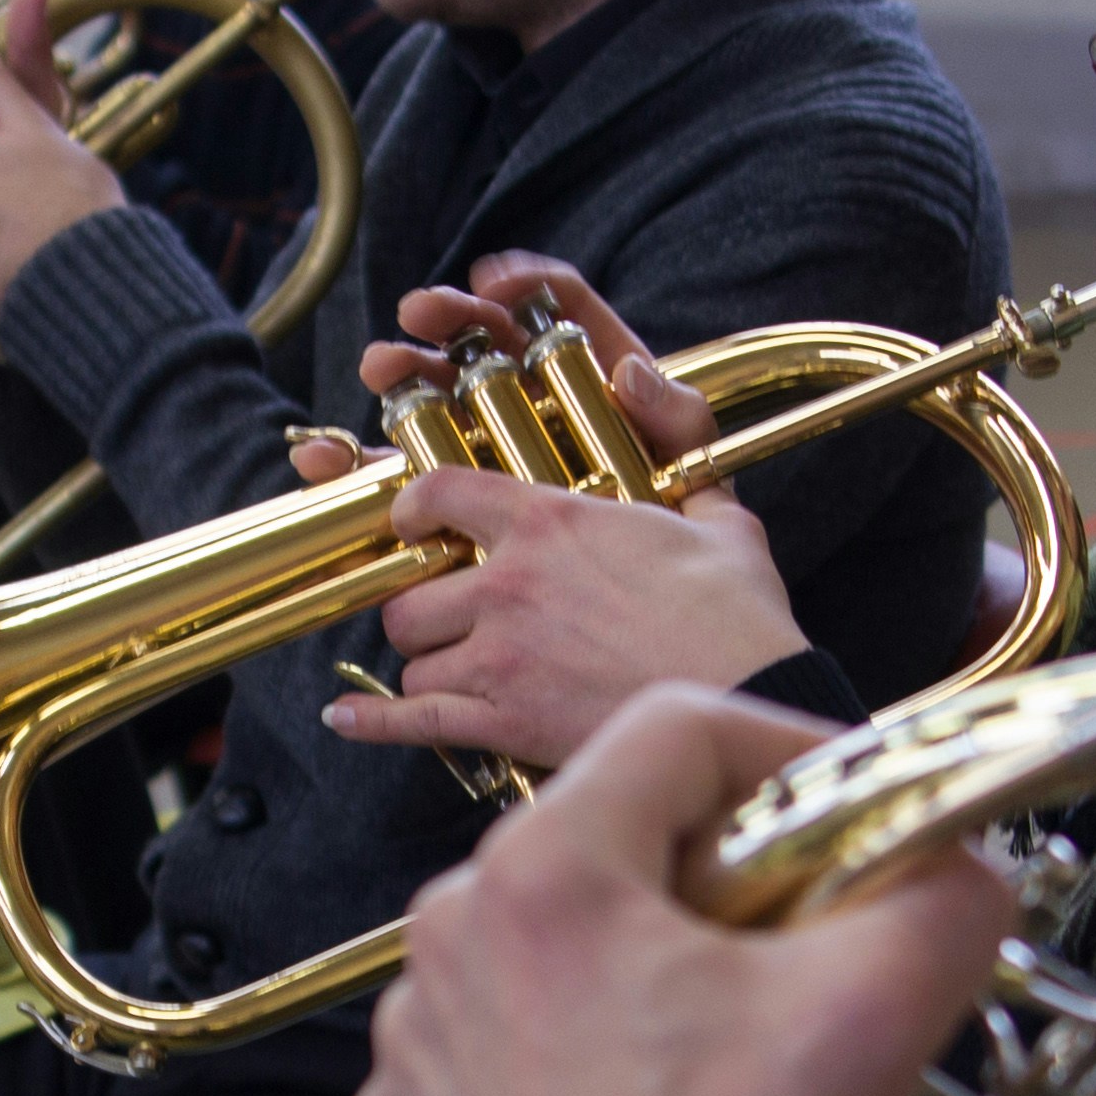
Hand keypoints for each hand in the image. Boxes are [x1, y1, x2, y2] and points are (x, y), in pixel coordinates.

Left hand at [312, 256, 800, 766]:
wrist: (748, 703)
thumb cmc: (738, 614)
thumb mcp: (716, 513)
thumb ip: (674, 434)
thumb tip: (637, 372)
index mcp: (549, 519)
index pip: (438, 491)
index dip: (413, 505)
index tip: (413, 518)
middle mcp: (507, 583)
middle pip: (411, 589)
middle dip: (421, 602)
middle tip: (448, 614)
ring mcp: (498, 656)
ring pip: (411, 655)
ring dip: (427, 661)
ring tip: (455, 667)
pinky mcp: (503, 722)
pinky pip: (411, 721)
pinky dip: (372, 723)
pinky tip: (347, 719)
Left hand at [351, 686, 1011, 1095]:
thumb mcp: (882, 1004)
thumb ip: (948, 895)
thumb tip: (971, 865)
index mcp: (546, 870)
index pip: (678, 731)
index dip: (787, 753)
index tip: (850, 816)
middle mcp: (452, 933)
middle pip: (611, 841)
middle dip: (720, 876)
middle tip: (804, 944)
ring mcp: (417, 1037)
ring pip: (556, 948)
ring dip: (643, 972)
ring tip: (726, 1047)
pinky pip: (501, 1053)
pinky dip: (571, 1068)